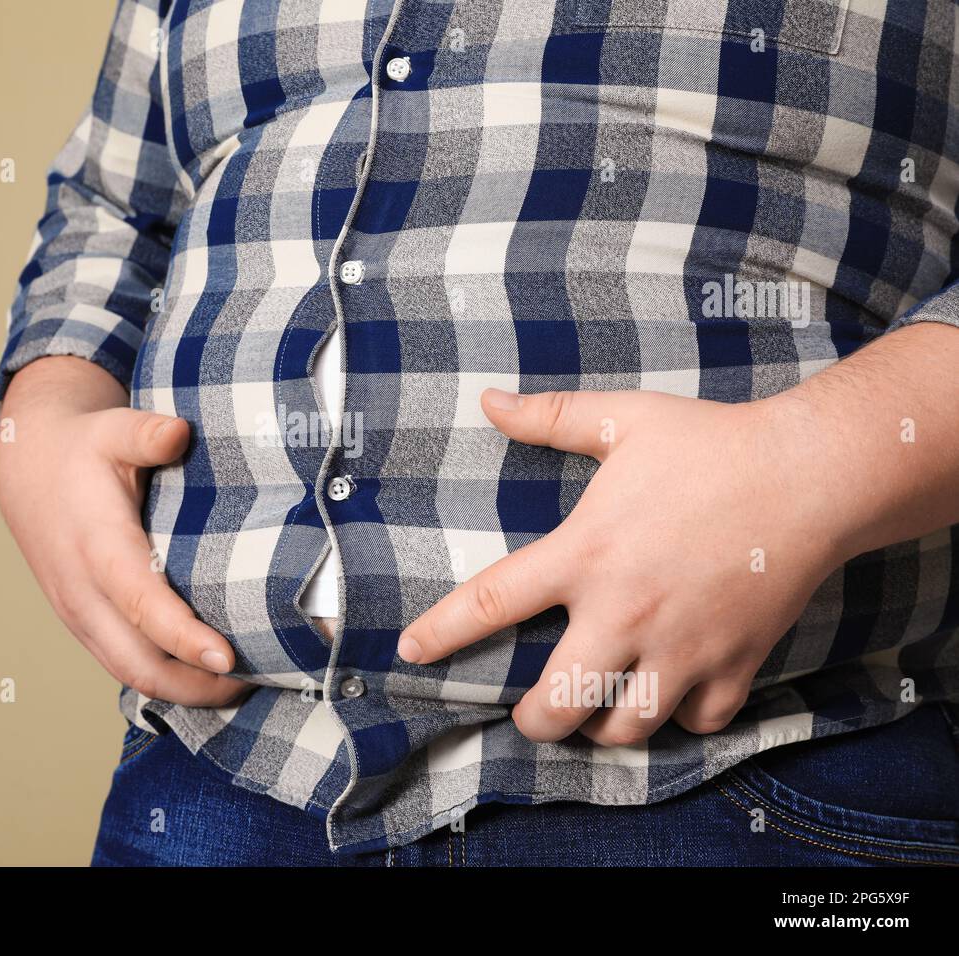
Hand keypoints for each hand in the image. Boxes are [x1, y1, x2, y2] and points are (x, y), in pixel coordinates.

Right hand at [0, 358, 246, 706]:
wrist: (27, 471)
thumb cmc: (80, 450)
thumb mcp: (111, 429)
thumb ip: (145, 433)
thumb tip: (178, 433)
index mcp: (97, 547)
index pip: (142, 605)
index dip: (185, 637)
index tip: (228, 657)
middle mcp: (84, 593)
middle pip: (139, 664)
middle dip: (196, 686)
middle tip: (255, 681)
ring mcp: (80, 615)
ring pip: (131, 675)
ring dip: (184, 691)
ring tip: (238, 688)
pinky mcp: (84, 624)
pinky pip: (123, 666)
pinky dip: (164, 681)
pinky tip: (203, 677)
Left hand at [398, 387, 841, 746]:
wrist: (811, 473)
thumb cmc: (710, 443)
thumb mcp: (623, 419)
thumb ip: (550, 417)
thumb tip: (489, 400)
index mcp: (585, 554)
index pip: (491, 602)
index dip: (442, 633)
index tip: (410, 654)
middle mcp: (625, 613)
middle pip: (556, 705)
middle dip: (531, 723)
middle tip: (530, 713)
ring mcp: (681, 647)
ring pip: (624, 730)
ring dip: (601, 730)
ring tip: (594, 711)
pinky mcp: (733, 664)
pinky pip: (698, 723)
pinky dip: (681, 721)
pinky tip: (672, 697)